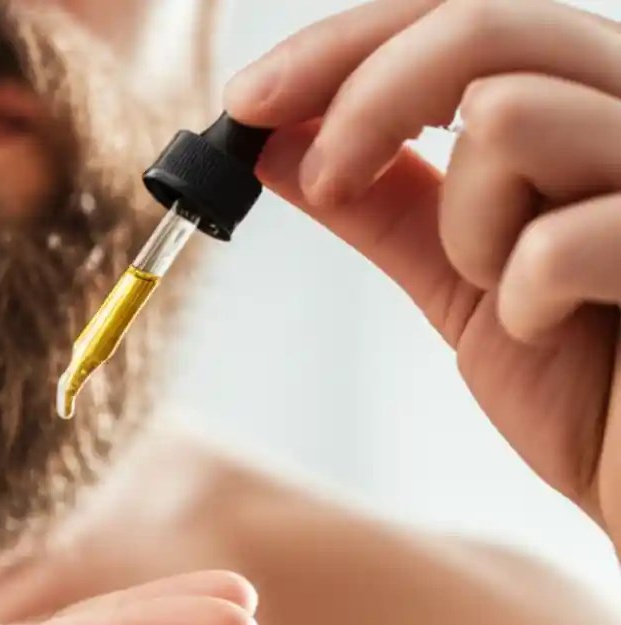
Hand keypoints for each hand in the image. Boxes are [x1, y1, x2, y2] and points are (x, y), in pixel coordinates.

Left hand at [225, 0, 620, 544]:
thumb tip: (276, 145)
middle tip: (320, 182)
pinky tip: (552, 331)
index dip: (339, 49)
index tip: (246, 104)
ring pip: (512, 115)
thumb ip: (381, 203)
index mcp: (585, 98)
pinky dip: (520, 298)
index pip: (456, 16)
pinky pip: (559, 239)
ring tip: (502, 287)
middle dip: (363, 104)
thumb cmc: (584, 380)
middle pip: (481, 27)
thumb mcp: (460, 276)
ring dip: (465, 225)